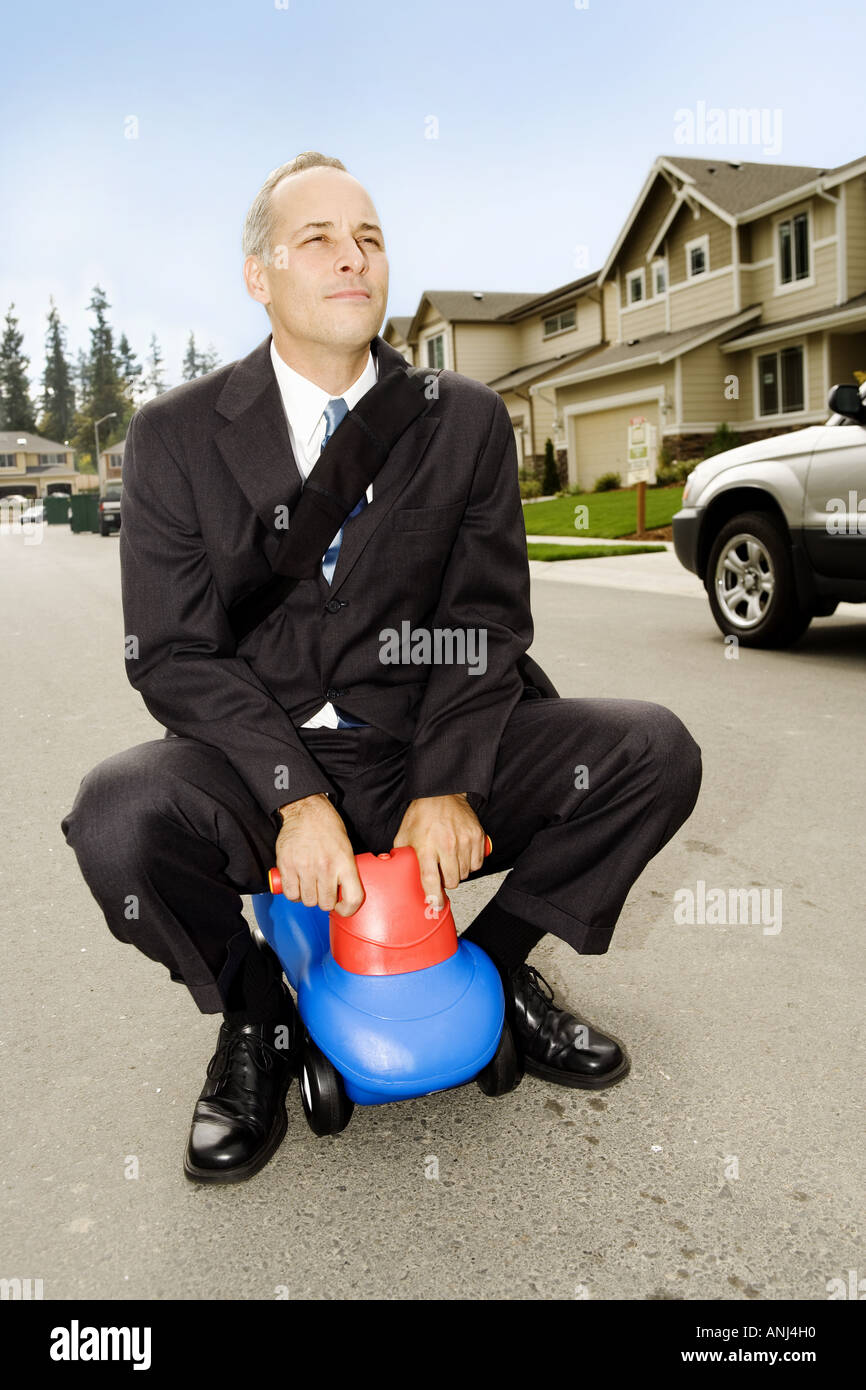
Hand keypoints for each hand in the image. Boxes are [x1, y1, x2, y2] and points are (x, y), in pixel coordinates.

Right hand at [275, 794, 364, 916]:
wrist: (306, 810)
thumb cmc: (327, 827)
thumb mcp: (345, 847)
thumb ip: (345, 870)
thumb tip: (342, 892)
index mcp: (344, 862)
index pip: (353, 898)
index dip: (348, 909)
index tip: (343, 907)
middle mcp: (326, 867)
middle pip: (325, 904)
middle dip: (324, 900)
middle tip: (322, 890)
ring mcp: (305, 868)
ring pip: (307, 901)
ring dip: (308, 896)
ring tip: (309, 884)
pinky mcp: (287, 866)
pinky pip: (291, 894)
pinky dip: (294, 893)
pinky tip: (298, 883)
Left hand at [392, 793, 485, 911]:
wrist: (442, 793)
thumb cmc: (422, 814)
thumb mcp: (404, 835)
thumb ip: (400, 856)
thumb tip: (394, 873)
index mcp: (426, 846)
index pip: (431, 879)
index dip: (434, 896)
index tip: (436, 904)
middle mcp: (446, 845)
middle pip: (452, 881)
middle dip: (446, 882)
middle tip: (441, 872)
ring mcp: (464, 841)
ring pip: (465, 873)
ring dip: (457, 872)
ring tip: (449, 860)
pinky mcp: (477, 837)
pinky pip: (477, 863)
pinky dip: (470, 864)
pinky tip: (461, 855)